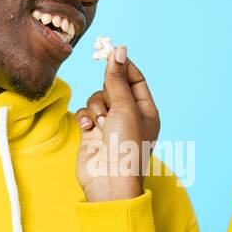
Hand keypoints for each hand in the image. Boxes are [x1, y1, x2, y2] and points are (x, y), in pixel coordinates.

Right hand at [74, 44, 160, 202]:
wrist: (108, 181)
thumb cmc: (125, 147)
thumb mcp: (124, 107)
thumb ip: (117, 78)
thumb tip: (118, 50)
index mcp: (147, 110)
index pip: (135, 79)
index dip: (123, 65)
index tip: (110, 52)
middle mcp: (129, 116)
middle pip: (113, 86)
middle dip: (107, 92)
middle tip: (109, 103)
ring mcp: (110, 124)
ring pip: (97, 98)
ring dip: (96, 108)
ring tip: (101, 125)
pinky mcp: (92, 132)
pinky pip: (85, 113)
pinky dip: (85, 119)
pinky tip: (88, 130)